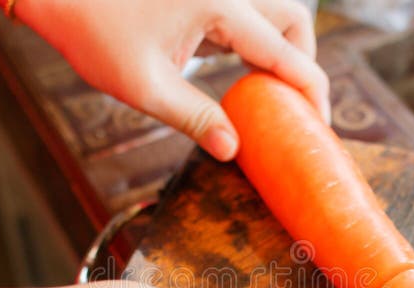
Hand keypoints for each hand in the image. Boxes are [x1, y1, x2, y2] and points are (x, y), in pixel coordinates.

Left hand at [15, 0, 329, 160]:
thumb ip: (194, 118)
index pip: (283, 51)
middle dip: (302, 61)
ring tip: (270, 96)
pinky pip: (246, 19)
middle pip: (292, 19)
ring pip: (273, 14)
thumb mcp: (144, 87)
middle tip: (292, 105)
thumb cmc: (93, 33)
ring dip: (281, 52)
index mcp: (217, 7)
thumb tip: (232, 148)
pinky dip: (256, 46)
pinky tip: (242, 76)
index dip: (309, 88)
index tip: (320, 121)